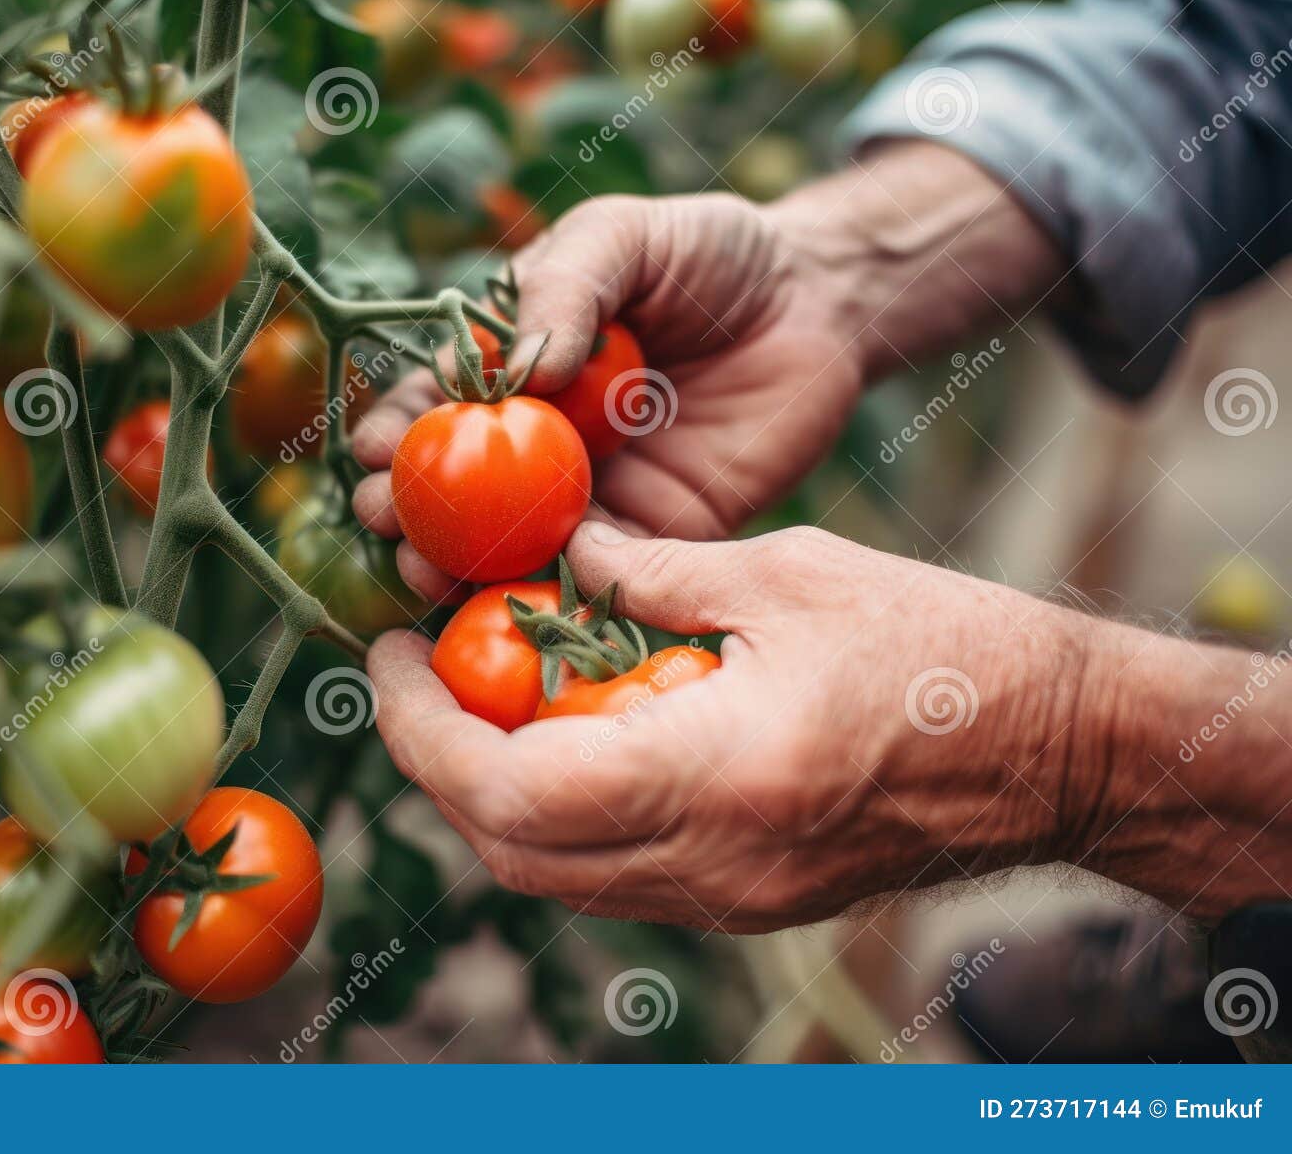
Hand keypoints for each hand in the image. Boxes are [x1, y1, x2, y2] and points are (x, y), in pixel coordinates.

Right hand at [352, 192, 865, 599]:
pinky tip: (516, 598)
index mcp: (519, 364)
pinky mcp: (657, 532)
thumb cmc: (710, 254)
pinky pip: (599, 571)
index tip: (371, 451)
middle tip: (384, 521)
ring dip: (463, 563)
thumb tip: (525, 364)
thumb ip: (570, 284)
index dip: (401, 428)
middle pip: (462, 484)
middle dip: (413, 507)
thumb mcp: (625, 236)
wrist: (818, 302)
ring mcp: (596, 490)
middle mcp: (544, 437)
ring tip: (424, 573)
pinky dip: (553, 587)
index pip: (442, 400)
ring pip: (515, 538)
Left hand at [370, 523, 1291, 929]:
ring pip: (555, 874)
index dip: (423, 728)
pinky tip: (568, 729)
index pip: (508, 790)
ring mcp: (733, 897)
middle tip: (418, 669)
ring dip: (492, 789)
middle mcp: (714, 861)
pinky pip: (614, 872)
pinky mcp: (750, 899)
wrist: (1060, 750)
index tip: (390, 651)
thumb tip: (560, 552)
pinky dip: (562, 807)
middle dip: (439, 762)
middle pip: (512, 852)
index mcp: (719, 774)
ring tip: (480, 693)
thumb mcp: (790, 574)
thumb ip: (655, 570)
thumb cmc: (946, 646)